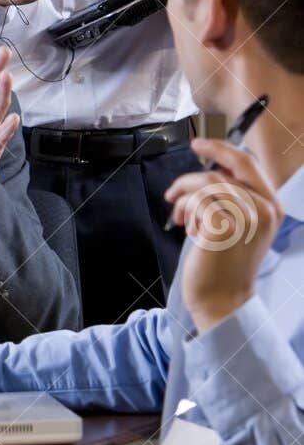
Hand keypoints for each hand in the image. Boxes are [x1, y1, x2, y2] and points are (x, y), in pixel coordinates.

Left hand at [165, 140, 281, 333]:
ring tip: (181, 218)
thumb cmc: (226, 264)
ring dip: (185, 199)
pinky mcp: (223, 226)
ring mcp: (245, 217)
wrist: (223, 299)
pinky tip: (187, 229)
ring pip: (205, 185)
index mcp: (271, 207)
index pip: (248, 163)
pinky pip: (196, 201)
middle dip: (191, 177)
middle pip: (222, 171)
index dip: (221, 149)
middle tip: (173, 188)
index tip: (200, 144)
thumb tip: (212, 170)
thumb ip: (234, 198)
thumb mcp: (241, 227)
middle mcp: (263, 210)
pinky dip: (185, 211)